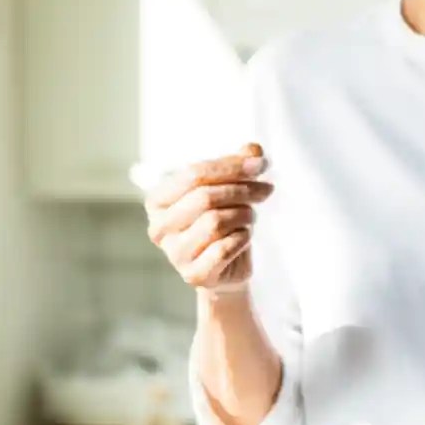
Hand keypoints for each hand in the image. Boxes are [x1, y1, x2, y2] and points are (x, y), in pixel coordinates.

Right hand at [145, 143, 273, 294]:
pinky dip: (241, 238)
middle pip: (204, 197)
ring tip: (249, 216)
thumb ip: (237, 165)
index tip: (261, 164)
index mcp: (158, 200)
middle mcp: (159, 227)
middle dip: (242, 190)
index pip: (193, 174)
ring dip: (243, 215)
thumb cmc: (223, 221)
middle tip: (266, 190)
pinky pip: (224, 248)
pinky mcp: (194, 274)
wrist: (227, 268)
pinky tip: (243, 237)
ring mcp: (174, 254)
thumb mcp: (228, 188)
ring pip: (215, 222)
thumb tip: (254, 150)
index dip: (230, 166)